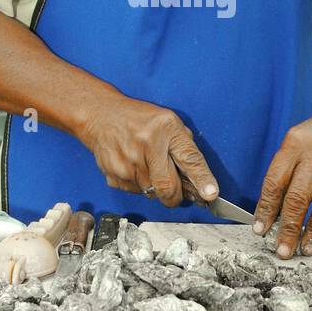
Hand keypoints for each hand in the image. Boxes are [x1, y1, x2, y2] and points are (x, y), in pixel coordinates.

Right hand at [79, 93, 216, 208]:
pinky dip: (139, 185)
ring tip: (147, 165)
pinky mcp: (114, 175)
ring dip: (155, 187)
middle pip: (168, 188)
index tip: (211, 194)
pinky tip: (133, 166)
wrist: (101, 115)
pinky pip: (136, 192)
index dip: (202, 180)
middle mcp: (146, 146)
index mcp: (165, 129)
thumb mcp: (168, 122)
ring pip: (151, 194)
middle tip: (175, 187)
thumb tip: (199, 179)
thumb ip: (184, 147)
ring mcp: (127, 163)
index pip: (189, 159)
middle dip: (175, 195)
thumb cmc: (138, 118)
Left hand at [253, 108, 311, 257]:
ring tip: (305, 249)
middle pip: (298, 199)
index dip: (266, 210)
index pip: (275, 182)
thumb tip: (273, 210)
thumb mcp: (298, 141)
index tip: (260, 229)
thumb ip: (286, 170)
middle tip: (282, 250)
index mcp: (296, 143)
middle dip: (287, 229)